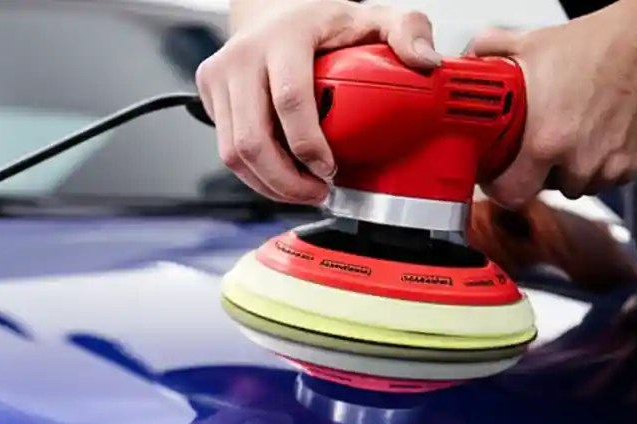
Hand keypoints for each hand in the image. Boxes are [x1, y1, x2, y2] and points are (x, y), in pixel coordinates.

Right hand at [196, 0, 440, 204]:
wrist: (274, 12)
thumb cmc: (321, 22)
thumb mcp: (372, 17)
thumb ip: (407, 31)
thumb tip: (427, 62)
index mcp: (283, 37)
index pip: (289, 100)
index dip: (309, 145)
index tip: (331, 169)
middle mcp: (242, 57)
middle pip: (252, 139)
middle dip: (286, 181)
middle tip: (317, 193)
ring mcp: (219, 77)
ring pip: (234, 153)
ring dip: (269, 185)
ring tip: (302, 191)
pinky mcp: (209, 97)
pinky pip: (227, 151)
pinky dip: (256, 175)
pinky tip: (283, 178)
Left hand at [466, 7, 636, 207]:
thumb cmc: (593, 46)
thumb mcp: (530, 45)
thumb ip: (490, 53)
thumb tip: (465, 60)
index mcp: (544, 141)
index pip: (511, 194)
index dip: (501, 188)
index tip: (498, 177)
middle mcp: (576, 161)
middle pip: (544, 191)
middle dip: (537, 175)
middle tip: (537, 150)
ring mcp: (607, 165)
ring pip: (577, 186)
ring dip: (570, 171)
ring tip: (570, 138)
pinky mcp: (633, 164)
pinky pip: (608, 178)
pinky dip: (601, 165)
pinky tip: (597, 136)